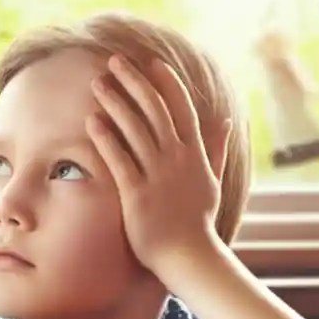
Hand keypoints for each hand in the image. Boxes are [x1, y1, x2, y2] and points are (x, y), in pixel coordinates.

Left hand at [86, 55, 232, 275]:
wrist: (189, 257)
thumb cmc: (199, 221)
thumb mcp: (213, 180)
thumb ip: (217, 148)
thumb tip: (226, 121)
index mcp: (195, 154)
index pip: (182, 108)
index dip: (167, 82)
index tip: (151, 62)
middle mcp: (177, 159)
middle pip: (154, 110)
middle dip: (133, 82)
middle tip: (114, 62)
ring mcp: (158, 175)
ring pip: (135, 129)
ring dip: (115, 102)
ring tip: (98, 84)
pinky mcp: (138, 193)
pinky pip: (119, 159)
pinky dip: (106, 138)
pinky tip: (92, 121)